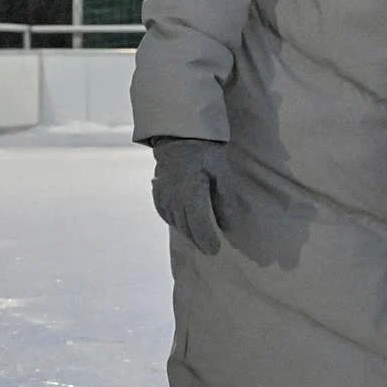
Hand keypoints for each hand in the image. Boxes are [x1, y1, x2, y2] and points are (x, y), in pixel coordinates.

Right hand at [150, 138, 232, 255]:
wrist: (179, 135)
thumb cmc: (205, 152)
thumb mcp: (222, 173)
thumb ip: (225, 200)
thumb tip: (228, 225)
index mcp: (190, 194)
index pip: (198, 225)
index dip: (206, 240)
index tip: (215, 251)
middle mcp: (173, 199)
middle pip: (186, 228)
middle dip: (198, 240)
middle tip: (210, 249)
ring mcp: (163, 196)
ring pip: (175, 223)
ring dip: (187, 232)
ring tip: (200, 239)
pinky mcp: (158, 192)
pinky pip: (166, 214)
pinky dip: (176, 222)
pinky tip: (183, 223)